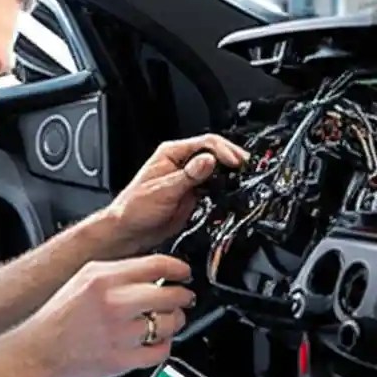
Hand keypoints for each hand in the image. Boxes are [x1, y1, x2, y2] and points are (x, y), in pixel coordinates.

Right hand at [8, 254, 194, 376]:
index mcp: (103, 279)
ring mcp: (121, 334)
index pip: (157, 265)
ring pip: (170, 323)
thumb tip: (154, 270)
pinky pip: (161, 351)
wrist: (39, 353)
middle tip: (183, 297)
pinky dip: (164, 346)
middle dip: (183, 296)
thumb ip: (119, 271)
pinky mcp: (123, 361)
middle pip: (170, 294)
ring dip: (175, 321)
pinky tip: (154, 340)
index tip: (184, 273)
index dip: (179, 268)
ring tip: (168, 320)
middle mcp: (114, 304)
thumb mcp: (83, 278)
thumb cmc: (59, 318)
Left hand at [98, 134, 248, 257]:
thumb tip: (208, 161)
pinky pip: (214, 188)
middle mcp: (181, 163)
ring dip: (230, 174)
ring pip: (217, 171)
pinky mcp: (193, 195)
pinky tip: (232, 192)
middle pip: (214, 154)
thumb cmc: (134, 209)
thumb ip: (188, 176)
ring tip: (244, 179)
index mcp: (171, 153)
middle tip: (246, 169)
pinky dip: (225, 189)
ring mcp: (189, 179)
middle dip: (231, 160)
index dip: (223, 151)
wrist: (129, 233)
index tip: (235, 162)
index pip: (205, 143)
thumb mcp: (163, 190)